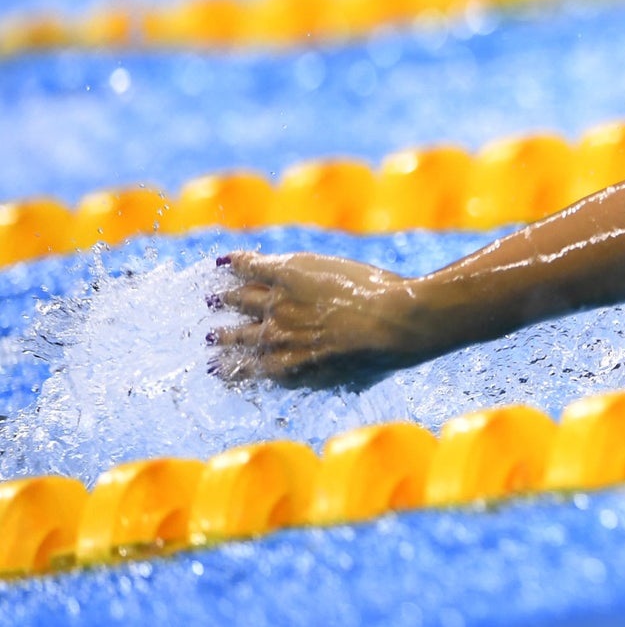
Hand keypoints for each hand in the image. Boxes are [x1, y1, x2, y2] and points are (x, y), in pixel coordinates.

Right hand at [208, 251, 430, 389]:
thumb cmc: (381, 356)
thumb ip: (333, 376)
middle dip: (223, 336)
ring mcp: (278, 304)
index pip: (246, 369)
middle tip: (210, 335)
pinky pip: (251, 266)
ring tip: (215, 299)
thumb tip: (343, 386)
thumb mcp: (352, 378)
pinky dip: (236, 263)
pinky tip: (226, 260)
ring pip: (241, 299)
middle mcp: (274, 338)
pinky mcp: (288, 273)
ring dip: (227, 298)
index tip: (218, 367)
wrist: (391, 323)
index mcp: (286, 367)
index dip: (230, 368)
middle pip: (238, 336)